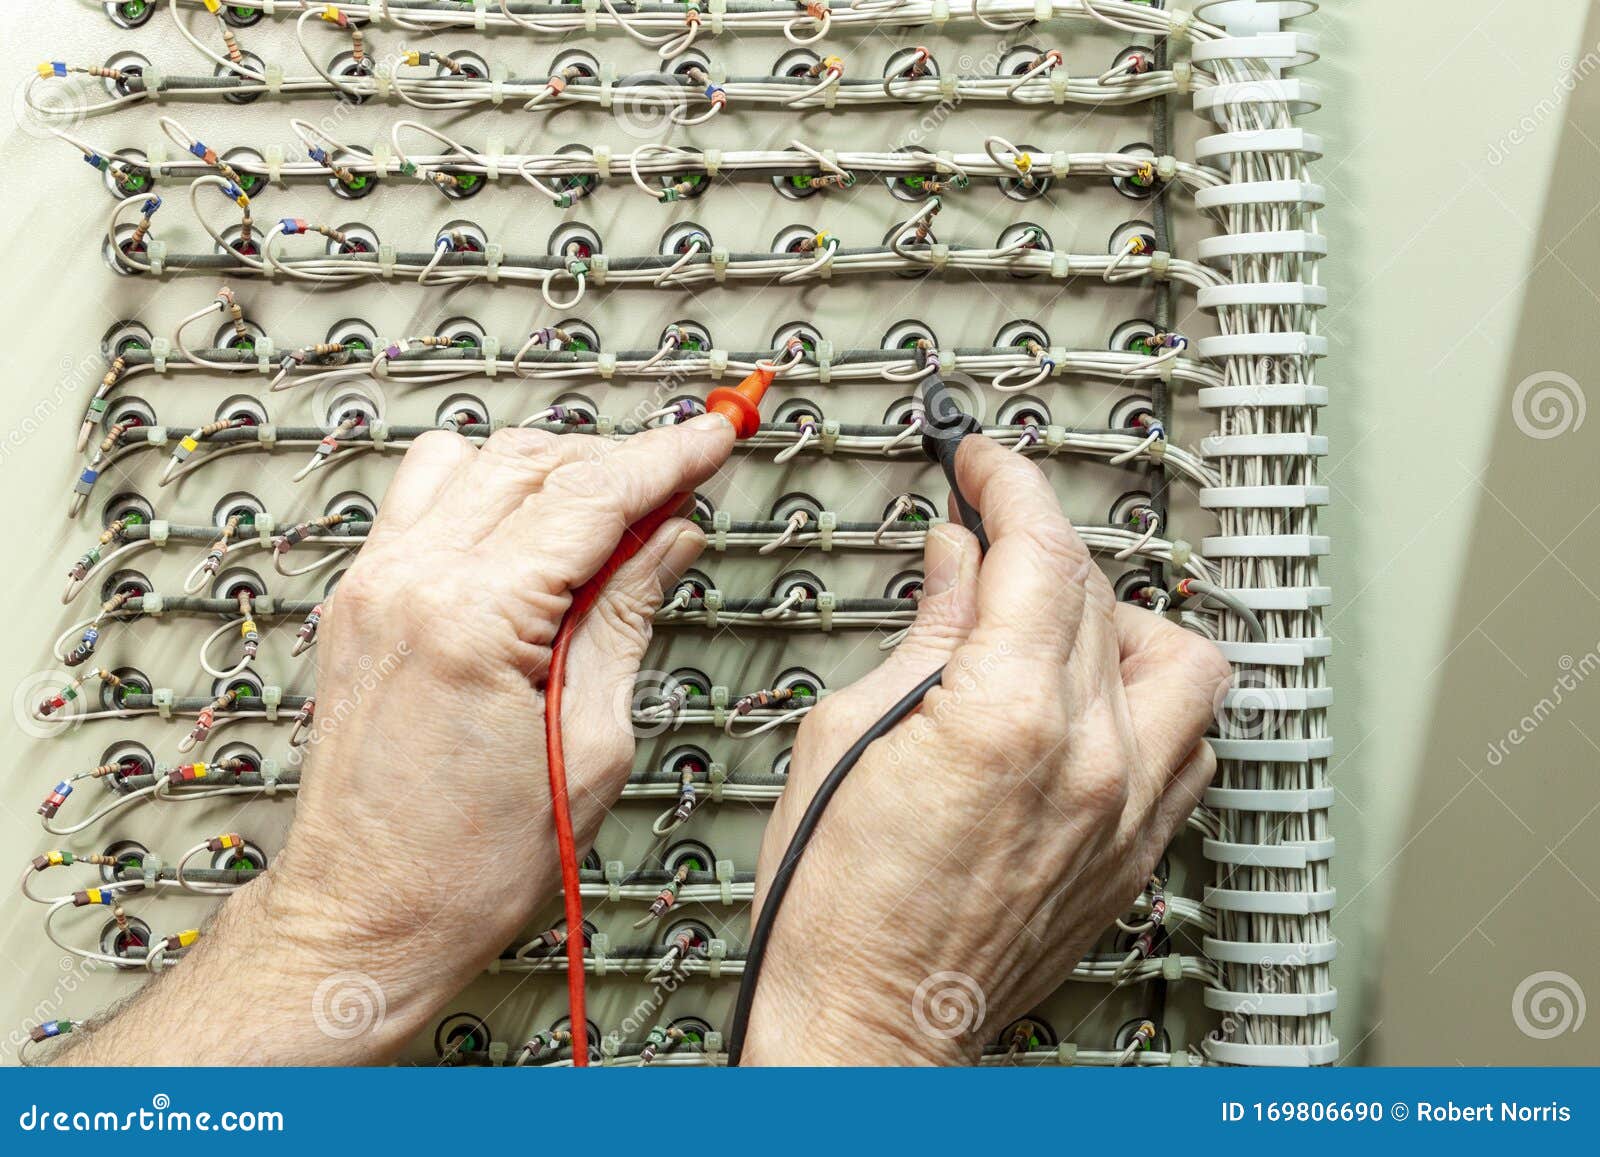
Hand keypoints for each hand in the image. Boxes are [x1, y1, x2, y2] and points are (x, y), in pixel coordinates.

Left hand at [60, 415, 733, 1064]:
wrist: (366, 917)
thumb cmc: (471, 864)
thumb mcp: (591, 741)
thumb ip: (625, 615)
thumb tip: (667, 537)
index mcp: (472, 617)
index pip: (591, 494)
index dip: (666, 457)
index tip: (715, 434)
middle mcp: (408, 581)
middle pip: (533, 462)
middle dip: (617, 461)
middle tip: (681, 487)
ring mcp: (371, 585)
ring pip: (472, 461)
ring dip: (549, 469)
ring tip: (608, 517)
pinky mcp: (356, 603)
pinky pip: (423, 500)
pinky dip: (485, 492)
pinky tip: (528, 535)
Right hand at [741, 436, 1229, 1064]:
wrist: (868, 1022)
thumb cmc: (834, 904)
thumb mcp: (846, 733)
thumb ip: (924, 633)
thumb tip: (956, 563)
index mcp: (1007, 719)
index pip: (1038, 550)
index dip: (1008, 483)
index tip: (985, 464)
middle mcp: (1089, 760)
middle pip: (1098, 592)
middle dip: (1035, 545)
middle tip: (980, 544)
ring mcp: (1125, 812)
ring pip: (1179, 659)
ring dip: (1117, 618)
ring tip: (1050, 626)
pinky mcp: (1135, 854)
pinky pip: (1192, 744)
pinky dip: (1151, 699)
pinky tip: (1095, 702)